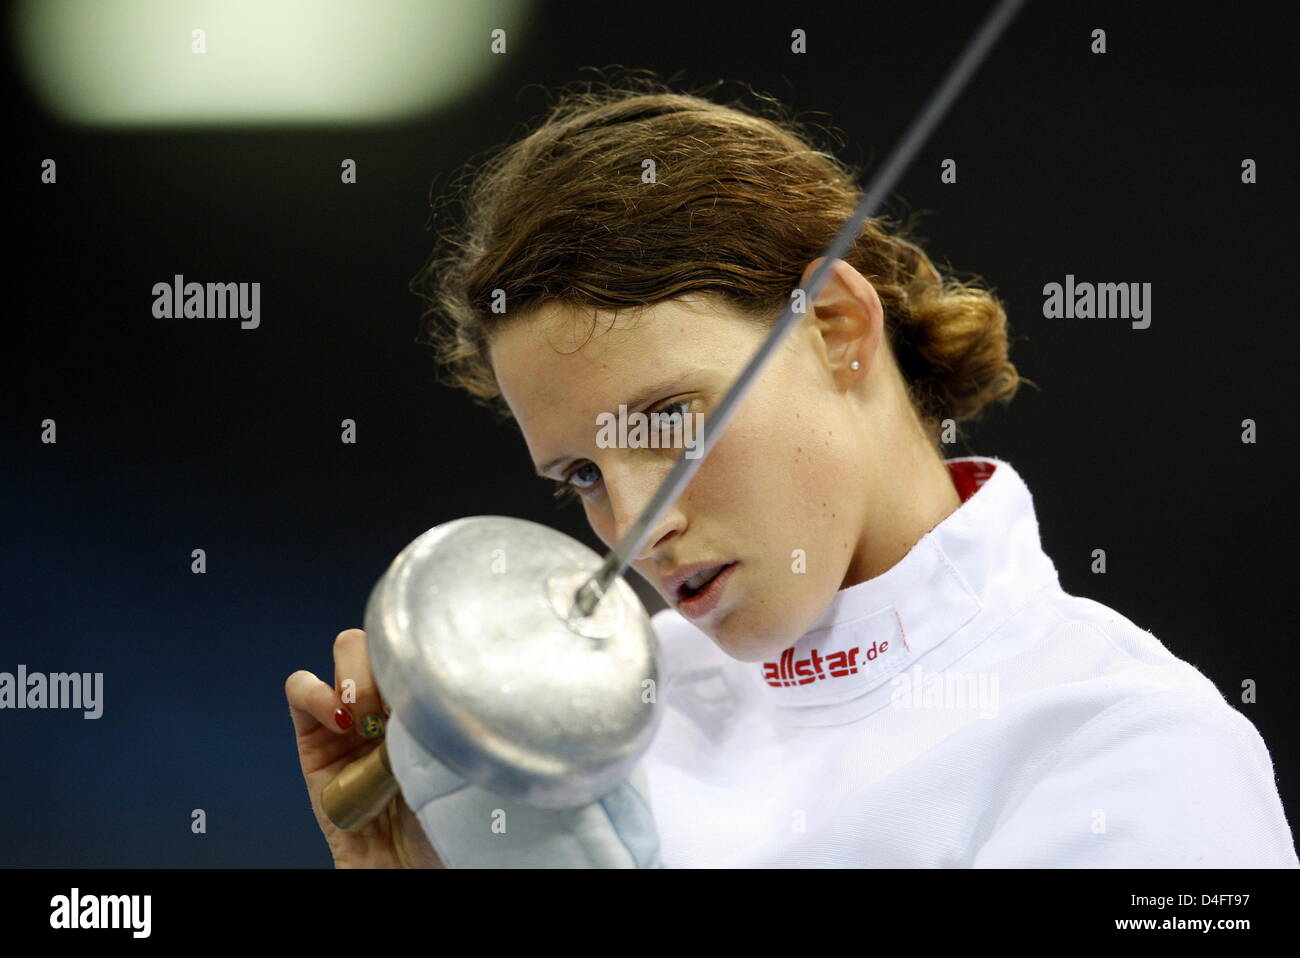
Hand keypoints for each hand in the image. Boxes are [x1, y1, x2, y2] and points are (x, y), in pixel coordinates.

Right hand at [285, 628, 444, 867]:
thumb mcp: (460, 756)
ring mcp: (351, 712)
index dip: (425, 647)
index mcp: (433, 695)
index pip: (426, 639)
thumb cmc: (444, 817)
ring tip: (368, 718)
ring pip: (347, 647)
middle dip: (389, 659)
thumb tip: (453, 679)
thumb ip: (451, 716)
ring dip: (358, 674)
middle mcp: (392, 696)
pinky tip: (341, 723)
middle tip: (398, 705)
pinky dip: (315, 693)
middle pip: (386, 635)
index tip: (435, 679)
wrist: (405, 867)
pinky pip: (299, 688)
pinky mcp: (312, 736)